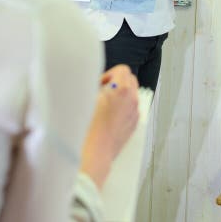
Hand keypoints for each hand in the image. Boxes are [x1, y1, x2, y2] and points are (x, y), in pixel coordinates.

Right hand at [79, 65, 139, 188]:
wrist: (94, 152)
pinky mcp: (134, 124)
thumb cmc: (87, 126)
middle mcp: (132, 99)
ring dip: (121, 95)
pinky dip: (124, 108)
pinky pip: (131, 108)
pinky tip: (109, 117)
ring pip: (132, 94)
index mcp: (121, 89)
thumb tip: (99, 82)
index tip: (100, 83)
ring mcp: (134, 112)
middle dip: (118, 82)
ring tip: (105, 105)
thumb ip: (95, 84)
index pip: (122, 69)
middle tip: (103, 92)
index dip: (109, 74)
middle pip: (131, 79)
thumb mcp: (86, 97)